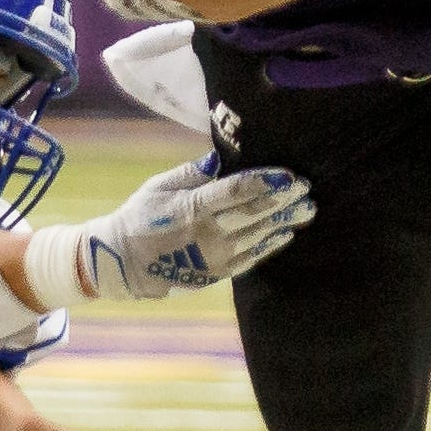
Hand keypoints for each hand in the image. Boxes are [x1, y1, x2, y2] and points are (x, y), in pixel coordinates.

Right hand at [70, 157, 312, 298]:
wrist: (123, 262)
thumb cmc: (141, 216)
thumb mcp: (158, 187)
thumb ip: (191, 173)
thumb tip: (219, 157)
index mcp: (193, 207)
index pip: (237, 191)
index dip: (266, 181)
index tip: (289, 174)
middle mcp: (208, 233)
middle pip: (255, 212)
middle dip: (284, 200)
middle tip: (307, 188)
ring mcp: (214, 256)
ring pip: (258, 235)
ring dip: (284, 221)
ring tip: (307, 209)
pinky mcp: (216, 273)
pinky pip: (250, 259)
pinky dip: (270, 246)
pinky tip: (285, 234)